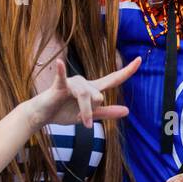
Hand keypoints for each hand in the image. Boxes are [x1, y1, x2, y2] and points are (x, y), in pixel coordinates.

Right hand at [24, 57, 139, 128]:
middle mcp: (84, 82)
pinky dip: (61, 71)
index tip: (140, 59)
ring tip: (80, 122)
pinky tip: (59, 63)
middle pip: (98, 96)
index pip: (113, 79)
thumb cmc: (63, 112)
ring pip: (86, 96)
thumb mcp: (88, 116)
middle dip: (91, 111)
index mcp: (92, 89)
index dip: (127, 71)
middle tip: (84, 121)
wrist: (42, 116)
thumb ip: (107, 113)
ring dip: (85, 112)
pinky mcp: (58, 86)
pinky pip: (62, 78)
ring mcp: (72, 83)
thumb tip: (127, 110)